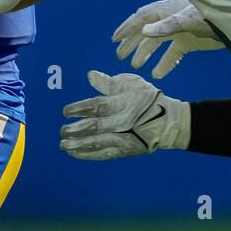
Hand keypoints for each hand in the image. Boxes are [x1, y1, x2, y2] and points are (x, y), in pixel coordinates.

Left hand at [60, 70, 188, 159]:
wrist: (167, 122)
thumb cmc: (146, 98)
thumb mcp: (131, 84)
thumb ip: (109, 82)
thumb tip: (90, 75)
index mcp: (123, 103)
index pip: (98, 106)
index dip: (81, 108)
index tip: (66, 111)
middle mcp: (123, 122)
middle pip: (96, 127)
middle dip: (78, 129)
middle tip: (62, 130)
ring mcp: (124, 138)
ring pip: (98, 143)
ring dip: (79, 144)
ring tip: (64, 144)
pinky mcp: (124, 150)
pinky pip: (104, 154)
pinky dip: (88, 155)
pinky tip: (74, 153)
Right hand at [112, 0, 223, 79]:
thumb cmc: (211, 15)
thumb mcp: (188, 19)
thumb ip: (167, 26)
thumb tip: (144, 31)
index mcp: (167, 10)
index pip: (142, 18)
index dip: (127, 28)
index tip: (115, 39)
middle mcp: (170, 19)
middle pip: (146, 31)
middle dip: (132, 42)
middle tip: (120, 55)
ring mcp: (180, 31)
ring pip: (158, 43)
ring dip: (146, 53)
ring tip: (136, 65)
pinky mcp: (190, 42)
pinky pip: (173, 54)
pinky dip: (165, 63)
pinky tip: (158, 74)